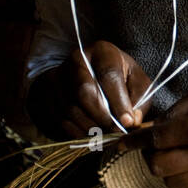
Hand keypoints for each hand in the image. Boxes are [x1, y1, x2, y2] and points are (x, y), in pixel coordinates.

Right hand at [28, 41, 152, 140]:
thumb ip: (140, 99)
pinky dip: (78, 133)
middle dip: (103, 118)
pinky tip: (91, 136)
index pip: (108, 75)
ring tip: (106, 136)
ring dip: (91, 128)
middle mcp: (76, 60)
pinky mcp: (48, 95)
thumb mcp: (136, 82)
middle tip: (116, 132)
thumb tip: (132, 121)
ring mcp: (58, 77)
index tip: (128, 122)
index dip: (119, 102)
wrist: (90, 74)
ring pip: (71, 110)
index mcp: (102, 51)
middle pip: (85, 92)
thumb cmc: (120, 79)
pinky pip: (61, 120)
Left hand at [136, 82, 187, 187]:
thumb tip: (151, 128)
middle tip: (158, 146)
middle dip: (151, 155)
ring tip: (180, 155)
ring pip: (171, 183)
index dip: (135, 140)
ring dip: (169, 170)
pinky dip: (185, 187)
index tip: (123, 143)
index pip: (154, 139)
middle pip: (157, 165)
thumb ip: (175, 111)